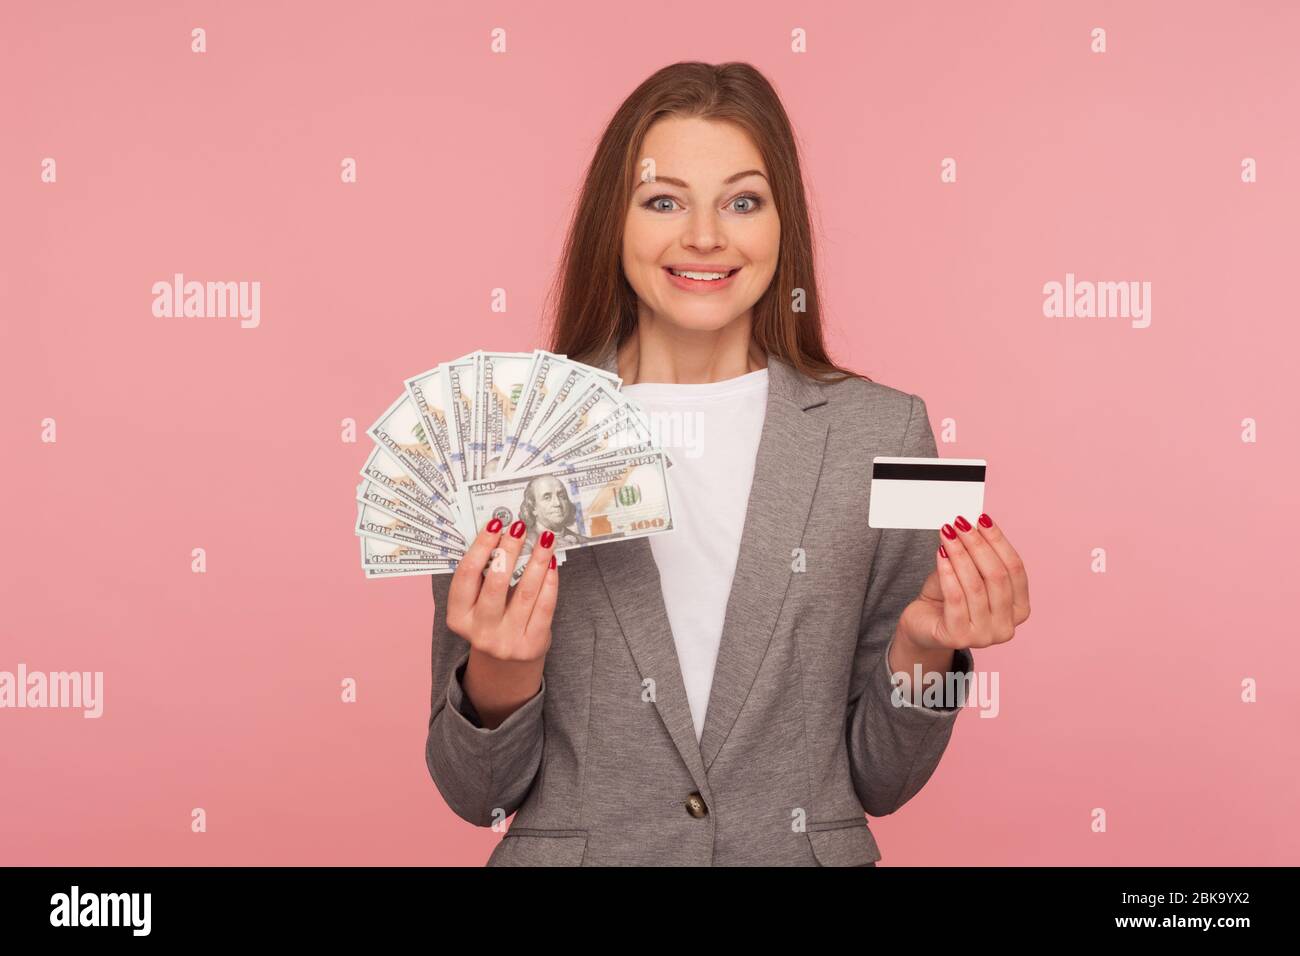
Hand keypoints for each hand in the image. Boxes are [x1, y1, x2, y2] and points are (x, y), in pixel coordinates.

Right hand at [444, 517, 559, 663]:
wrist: (507, 664)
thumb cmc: (491, 622)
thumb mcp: (476, 605)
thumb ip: (483, 577)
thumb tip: (502, 534)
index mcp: (458, 617)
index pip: (466, 575)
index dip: (481, 546)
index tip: (495, 524)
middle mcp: (480, 632)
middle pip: (496, 582)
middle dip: (509, 550)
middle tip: (520, 526)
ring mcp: (506, 641)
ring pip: (525, 592)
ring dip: (537, 560)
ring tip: (544, 538)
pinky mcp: (532, 645)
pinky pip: (544, 607)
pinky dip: (550, 582)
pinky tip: (551, 564)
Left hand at [896, 513, 1029, 654]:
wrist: (923, 624)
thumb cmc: (949, 598)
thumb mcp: (968, 574)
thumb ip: (976, 555)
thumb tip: (974, 524)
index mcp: (1019, 609)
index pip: (1015, 569)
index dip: (999, 541)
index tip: (982, 519)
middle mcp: (1007, 627)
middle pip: (997, 576)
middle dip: (978, 545)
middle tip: (960, 524)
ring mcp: (985, 636)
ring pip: (976, 586)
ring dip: (960, 554)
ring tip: (947, 535)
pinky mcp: (958, 637)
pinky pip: (956, 598)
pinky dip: (948, 572)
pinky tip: (941, 555)